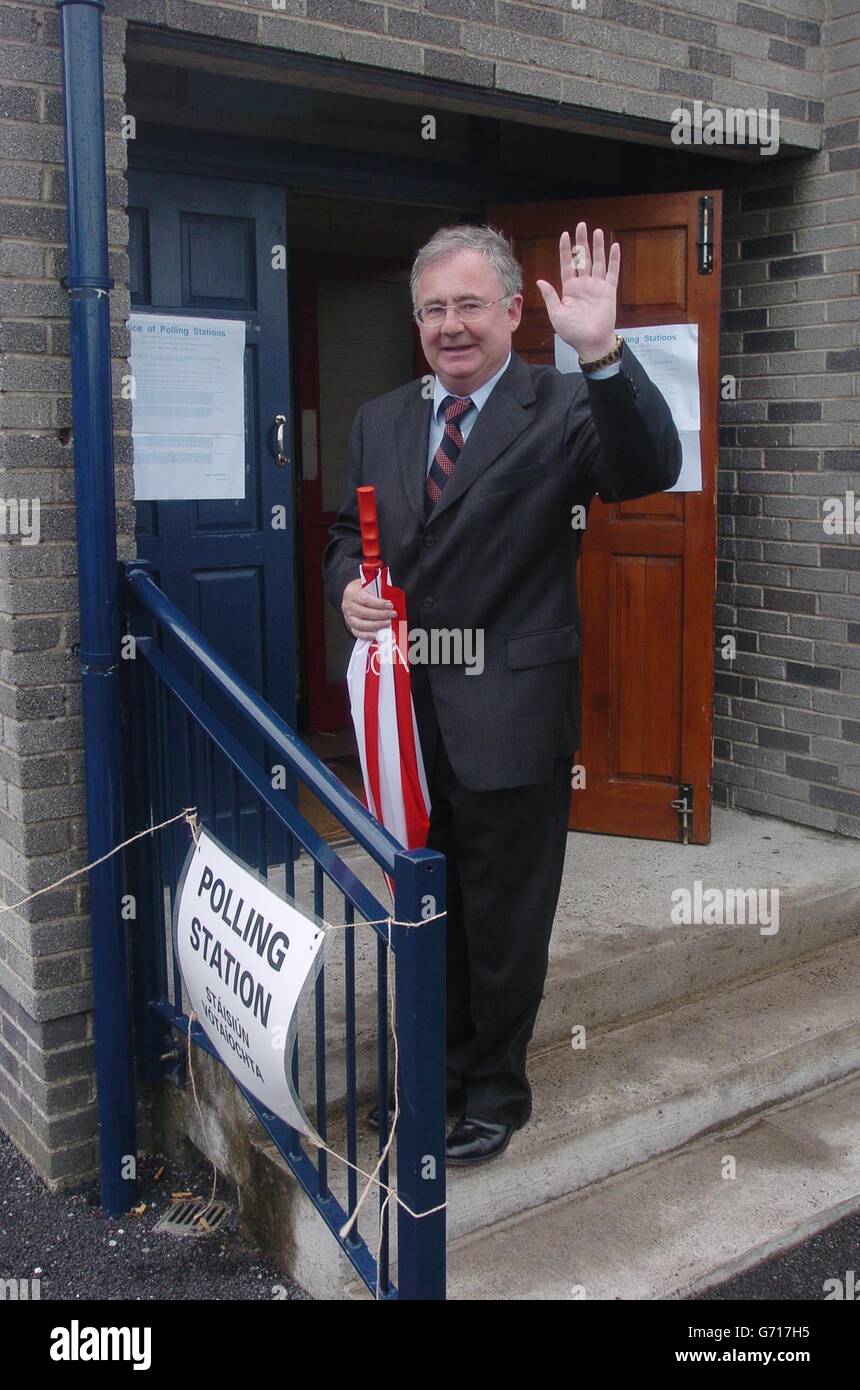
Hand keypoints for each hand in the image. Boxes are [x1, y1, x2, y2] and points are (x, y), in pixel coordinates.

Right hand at [342, 576, 395, 638]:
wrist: (351, 595)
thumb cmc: (362, 590)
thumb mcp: (368, 585)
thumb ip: (378, 591)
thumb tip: (390, 600)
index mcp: (352, 594)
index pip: (366, 600)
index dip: (379, 604)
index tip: (389, 605)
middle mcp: (348, 606)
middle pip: (365, 613)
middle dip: (381, 615)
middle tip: (392, 614)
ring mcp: (348, 617)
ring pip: (361, 624)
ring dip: (376, 625)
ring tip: (387, 623)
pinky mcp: (350, 626)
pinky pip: (358, 633)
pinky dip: (368, 636)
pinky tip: (377, 635)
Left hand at [536, 224, 619, 359]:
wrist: (591, 343)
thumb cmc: (572, 332)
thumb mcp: (556, 314)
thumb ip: (550, 296)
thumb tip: (540, 281)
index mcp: (569, 289)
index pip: (567, 265)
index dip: (565, 250)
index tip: (564, 235)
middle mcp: (583, 285)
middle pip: (582, 258)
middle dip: (581, 242)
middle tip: (581, 225)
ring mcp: (597, 287)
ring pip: (597, 261)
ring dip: (597, 246)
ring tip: (597, 231)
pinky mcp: (609, 291)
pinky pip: (612, 273)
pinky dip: (614, 260)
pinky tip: (614, 246)